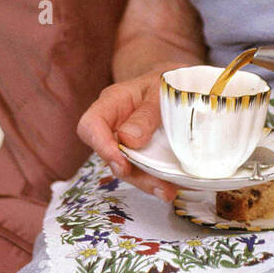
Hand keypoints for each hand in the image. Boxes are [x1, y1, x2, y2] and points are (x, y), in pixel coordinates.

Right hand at [76, 69, 178, 201]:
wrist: (182, 83)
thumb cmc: (168, 80)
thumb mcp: (162, 89)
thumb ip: (147, 112)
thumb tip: (129, 140)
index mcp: (113, 103)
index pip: (91, 125)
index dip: (101, 146)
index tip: (122, 163)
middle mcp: (114, 125)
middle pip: (109, 155)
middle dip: (131, 174)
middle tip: (157, 186)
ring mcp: (126, 141)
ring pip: (126, 168)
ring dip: (146, 182)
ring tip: (168, 192)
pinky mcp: (142, 152)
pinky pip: (142, 170)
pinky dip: (156, 180)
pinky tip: (172, 187)